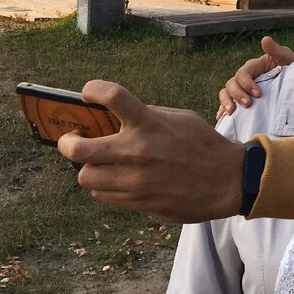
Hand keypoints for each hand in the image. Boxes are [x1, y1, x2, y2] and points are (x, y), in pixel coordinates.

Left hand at [59, 80, 244, 222]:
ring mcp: (135, 181)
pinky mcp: (137, 203)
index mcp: (150, 124)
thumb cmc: (203, 145)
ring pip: (85, 177)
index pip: (112, 97)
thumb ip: (147, 117)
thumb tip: (116, 117)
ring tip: (101, 163)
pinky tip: (118, 179)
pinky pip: (103, 196)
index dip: (92, 89)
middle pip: (77, 150)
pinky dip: (105, 186)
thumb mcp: (179, 119)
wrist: (226, 181)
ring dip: (90, 168)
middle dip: (68, 143)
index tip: (88, 92)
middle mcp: (137, 152)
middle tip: (73, 140)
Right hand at [216, 36, 293, 119]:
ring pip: (226, 93)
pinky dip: (222, 111)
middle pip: (231, 84)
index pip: (243, 73)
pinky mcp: (242, 101)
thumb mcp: (286, 58)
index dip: (247, 83)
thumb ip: (276, 50)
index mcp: (253, 67)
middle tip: (247, 105)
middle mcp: (244, 78)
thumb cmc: (291, 68)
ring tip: (231, 113)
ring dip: (226, 102)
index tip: (258, 94)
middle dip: (237, 94)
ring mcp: (242, 90)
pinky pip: (227, 104)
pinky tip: (221, 119)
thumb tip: (265, 39)